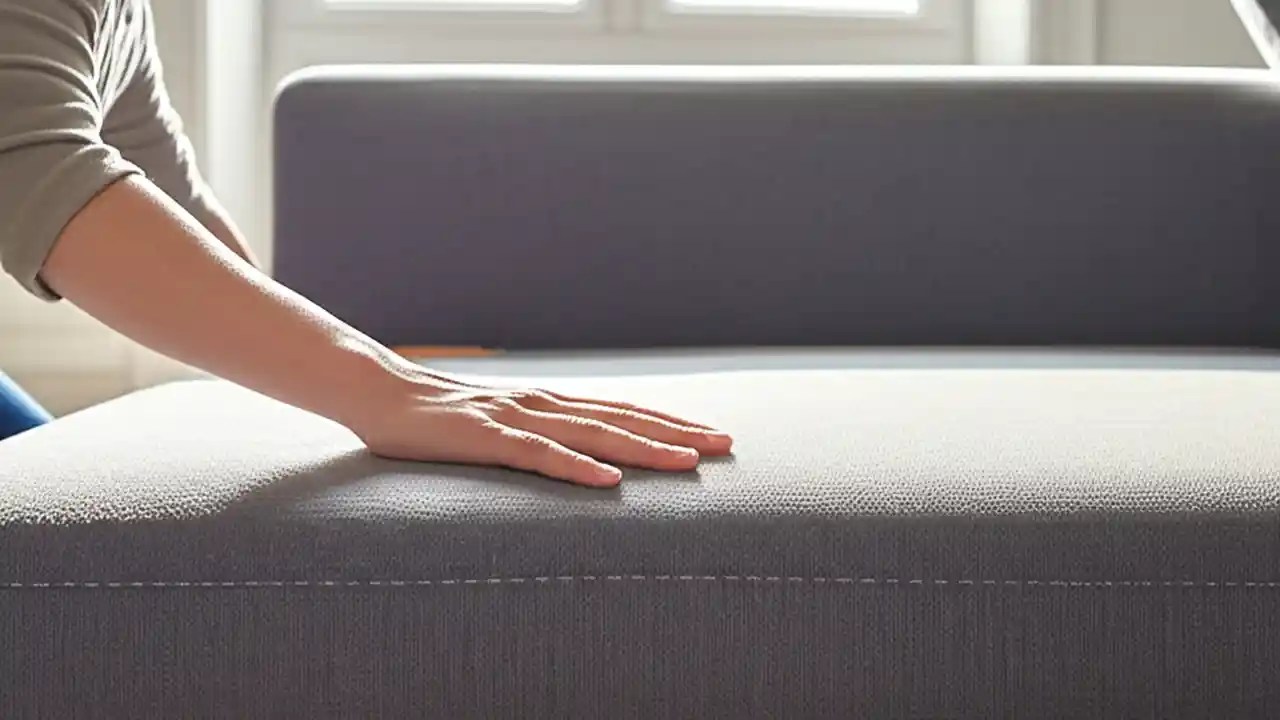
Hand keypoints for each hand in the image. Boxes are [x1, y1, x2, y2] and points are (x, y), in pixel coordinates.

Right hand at [349, 373, 732, 487]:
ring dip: (644, 449)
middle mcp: (544, 404)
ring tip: (688, 462)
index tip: (713, 437)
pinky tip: (610, 483)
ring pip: (594, 435)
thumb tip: (577, 456)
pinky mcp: (487, 438)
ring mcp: (517, 418)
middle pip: (624, 419)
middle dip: (677, 433)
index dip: (671, 424)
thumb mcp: (499, 425)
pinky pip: (540, 455)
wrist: (380, 393)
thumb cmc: (440, 418)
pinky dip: (578, 468)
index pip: (624, 412)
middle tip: (726, 445)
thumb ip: (538, 436)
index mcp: (550, 403)